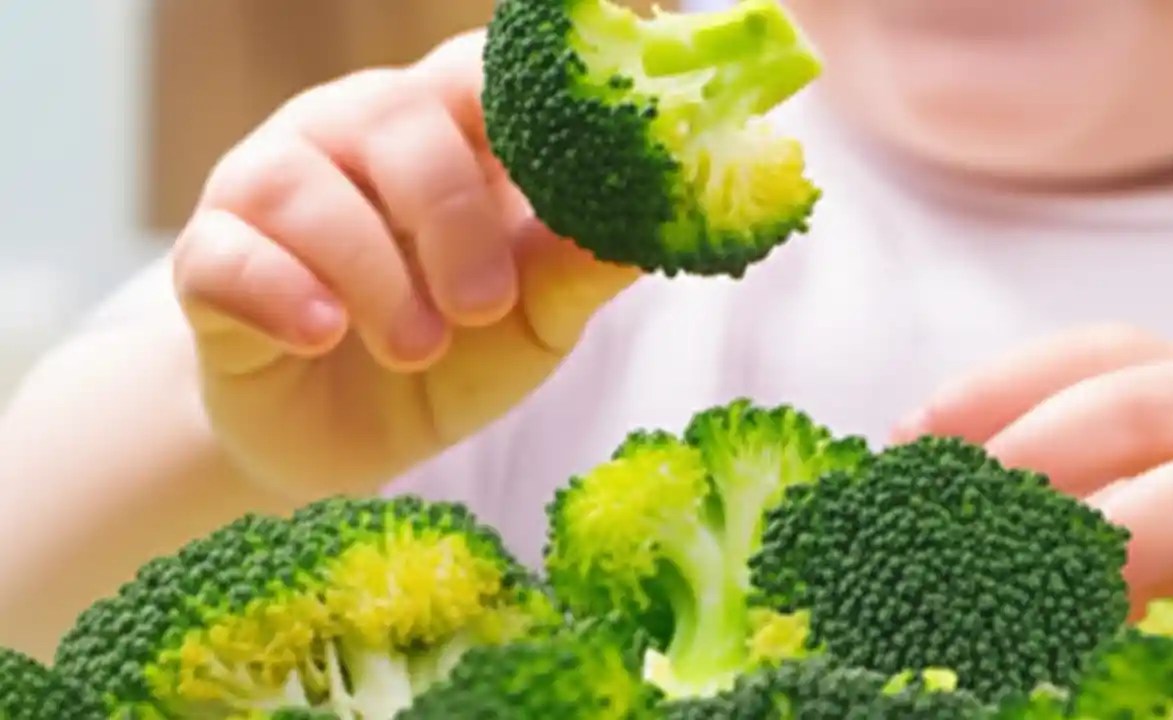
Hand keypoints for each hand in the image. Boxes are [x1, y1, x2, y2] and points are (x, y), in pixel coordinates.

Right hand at [171, 30, 637, 497]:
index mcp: (447, 135)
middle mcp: (354, 135)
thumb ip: (576, 271)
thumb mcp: (531, 326)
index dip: (531, 92)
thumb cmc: (445, 357)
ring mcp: (272, 186)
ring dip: (373, 272)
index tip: (582, 142)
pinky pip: (228, 253)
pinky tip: (322, 333)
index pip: (483, 70)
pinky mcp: (211, 257)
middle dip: (451, 217)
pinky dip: (280, 292)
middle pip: (397, 118)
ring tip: (417, 348)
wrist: (338, 443)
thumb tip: (652, 222)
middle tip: (485, 308)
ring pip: (305, 185)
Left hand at [892, 324, 1172, 646]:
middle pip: (1144, 401)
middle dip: (1045, 447)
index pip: (1096, 354)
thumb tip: (935, 526)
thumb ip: (1052, 500)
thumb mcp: (1128, 503)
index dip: (1000, 384)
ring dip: (1132, 532)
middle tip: (974, 506)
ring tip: (1072, 581)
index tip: (916, 433)